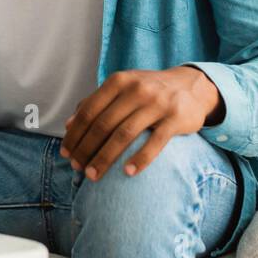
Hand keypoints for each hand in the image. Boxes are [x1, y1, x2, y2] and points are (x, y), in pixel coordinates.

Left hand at [59, 66, 223, 180]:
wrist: (191, 86)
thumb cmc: (148, 91)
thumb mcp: (122, 88)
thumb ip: (95, 103)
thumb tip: (68, 125)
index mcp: (119, 81)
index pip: (89, 111)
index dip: (75, 134)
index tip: (66, 154)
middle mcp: (136, 89)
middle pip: (103, 124)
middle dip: (86, 150)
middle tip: (77, 169)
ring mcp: (157, 103)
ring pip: (124, 135)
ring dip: (105, 158)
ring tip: (94, 175)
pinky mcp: (176, 118)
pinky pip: (154, 142)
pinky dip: (140, 159)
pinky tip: (127, 173)